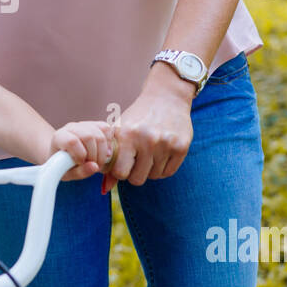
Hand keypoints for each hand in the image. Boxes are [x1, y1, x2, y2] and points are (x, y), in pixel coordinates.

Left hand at [50, 121, 115, 181]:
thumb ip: (80, 172)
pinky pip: (106, 129)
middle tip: (93, 165)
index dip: (80, 154)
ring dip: (103, 152)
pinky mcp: (94, 124)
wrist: (62, 155)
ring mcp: (83, 124)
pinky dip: (109, 142)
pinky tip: (104, 152)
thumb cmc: (63, 165)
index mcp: (59, 137)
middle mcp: (71, 127)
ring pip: (100, 133)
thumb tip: (95, 167)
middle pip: (89, 136)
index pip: (72, 141)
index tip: (80, 163)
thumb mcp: (68, 174)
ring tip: (98, 162)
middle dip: (94, 155)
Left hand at [102, 72, 194, 193]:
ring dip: (150, 169)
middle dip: (135, 173)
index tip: (123, 163)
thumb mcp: (121, 130)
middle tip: (137, 160)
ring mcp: (166, 143)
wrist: (166, 97)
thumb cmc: (138, 117)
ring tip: (150, 152)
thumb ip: (111, 158)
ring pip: (154, 176)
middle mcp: (147, 139)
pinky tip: (161, 153)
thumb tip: (105, 188)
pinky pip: (168, 172)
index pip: (120, 173)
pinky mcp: (181, 147)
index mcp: (127, 134)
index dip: (120, 171)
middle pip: (137, 179)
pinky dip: (163, 168)